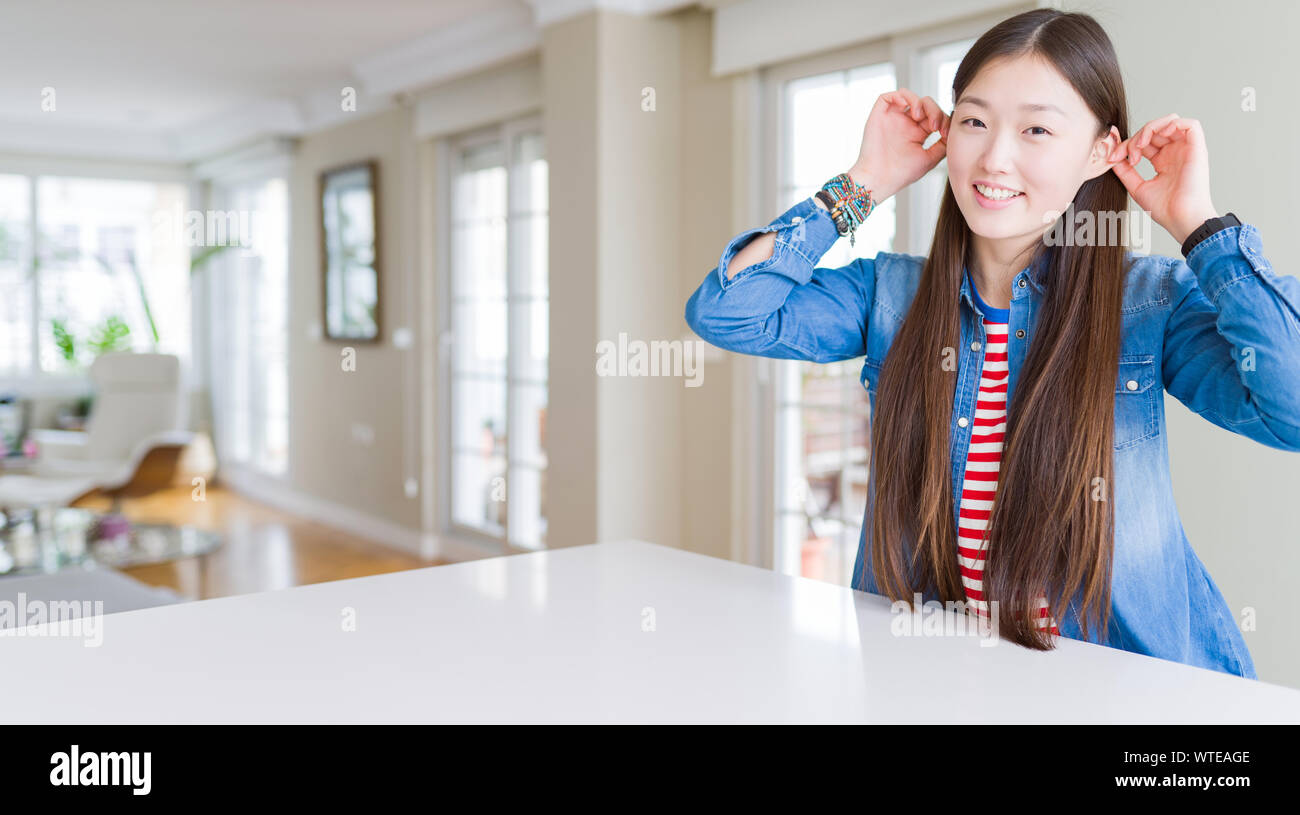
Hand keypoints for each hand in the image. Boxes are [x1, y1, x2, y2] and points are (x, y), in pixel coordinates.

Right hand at [850, 89, 948, 202]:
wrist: (879, 180)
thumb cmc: (901, 174)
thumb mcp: (930, 158)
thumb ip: (943, 144)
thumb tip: (953, 131)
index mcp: (917, 133)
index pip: (934, 116)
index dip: (943, 119)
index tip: (945, 133)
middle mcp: (905, 123)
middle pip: (925, 104)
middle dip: (934, 110)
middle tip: (935, 126)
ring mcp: (892, 118)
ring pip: (909, 96)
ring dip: (919, 102)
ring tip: (919, 117)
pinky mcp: (879, 115)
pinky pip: (890, 96)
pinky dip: (902, 96)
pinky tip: (908, 108)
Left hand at [1109, 115, 1218, 244]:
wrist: (1179, 218)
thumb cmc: (1164, 208)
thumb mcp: (1137, 187)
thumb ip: (1125, 171)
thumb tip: (1112, 158)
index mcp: (1163, 161)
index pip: (1144, 142)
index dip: (1126, 145)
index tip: (1113, 158)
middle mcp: (1176, 152)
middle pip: (1155, 130)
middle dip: (1136, 137)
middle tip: (1125, 154)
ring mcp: (1187, 149)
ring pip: (1170, 122)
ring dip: (1150, 128)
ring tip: (1139, 145)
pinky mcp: (1198, 148)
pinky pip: (1190, 124)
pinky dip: (1171, 124)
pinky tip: (1157, 136)